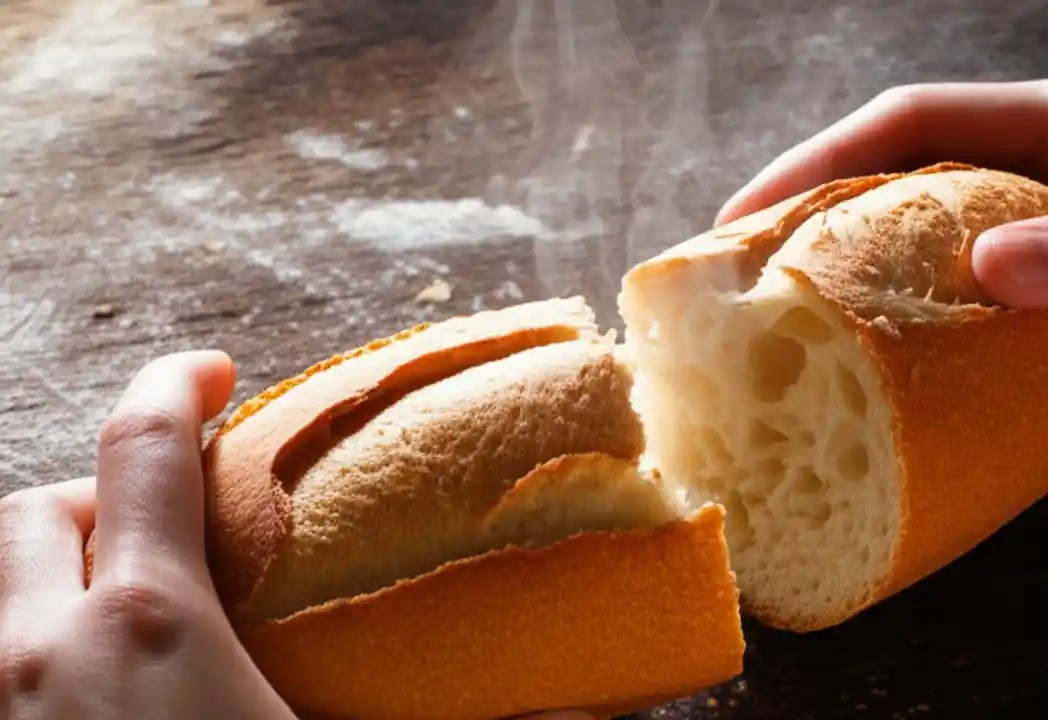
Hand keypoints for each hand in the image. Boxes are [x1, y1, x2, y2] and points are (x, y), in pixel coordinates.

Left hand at [0, 351, 591, 719]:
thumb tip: (586, 711)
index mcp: (148, 630)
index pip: (142, 449)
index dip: (175, 385)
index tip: (213, 372)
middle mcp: (40, 660)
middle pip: (38, 510)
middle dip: (98, 492)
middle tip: (173, 516)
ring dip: (53, 573)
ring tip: (127, 601)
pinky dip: (35, 648)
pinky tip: (100, 695)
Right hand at [717, 75, 1047, 448]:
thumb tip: (987, 269)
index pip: (918, 124)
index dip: (822, 158)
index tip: (748, 209)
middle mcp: (1043, 193)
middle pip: (897, 194)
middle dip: (811, 226)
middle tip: (732, 281)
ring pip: (921, 275)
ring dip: (851, 303)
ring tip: (774, 345)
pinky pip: (968, 348)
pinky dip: (916, 368)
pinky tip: (872, 399)